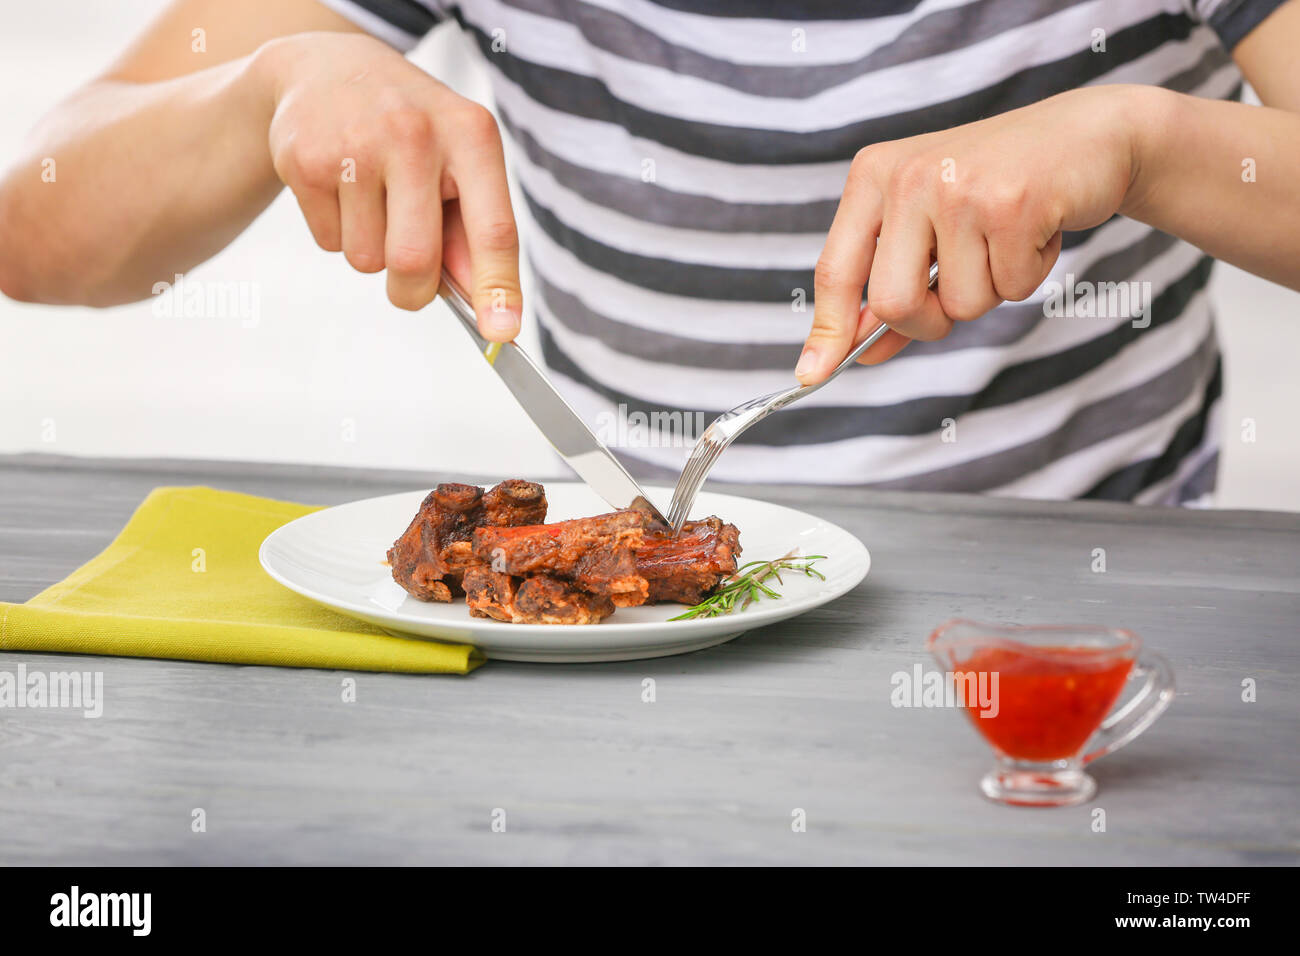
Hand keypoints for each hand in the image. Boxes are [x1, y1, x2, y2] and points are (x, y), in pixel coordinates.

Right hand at [257, 32, 520, 339]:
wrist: (327, 69)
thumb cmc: (412, 130)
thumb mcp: (459, 161)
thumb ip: (475, 233)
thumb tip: (491, 312)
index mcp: (470, 135)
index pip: (492, 228)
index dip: (498, 287)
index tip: (502, 333)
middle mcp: (414, 135)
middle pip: (414, 261)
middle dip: (413, 289)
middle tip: (412, 279)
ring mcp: (353, 145)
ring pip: (367, 261)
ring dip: (373, 253)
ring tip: (374, 198)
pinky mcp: (303, 160)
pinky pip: (329, 243)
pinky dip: (339, 232)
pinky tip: (343, 187)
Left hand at [795, 85, 1146, 383]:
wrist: (1087, 135)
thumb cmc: (999, 187)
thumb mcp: (930, 226)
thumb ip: (893, 286)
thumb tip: (854, 353)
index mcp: (873, 176)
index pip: (836, 269)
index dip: (828, 329)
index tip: (813, 372)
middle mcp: (907, 177)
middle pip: (892, 303)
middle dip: (928, 322)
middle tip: (957, 292)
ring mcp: (958, 188)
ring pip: (960, 304)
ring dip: (992, 289)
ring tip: (1007, 238)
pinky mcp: (1012, 202)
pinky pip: (1012, 287)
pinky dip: (1030, 272)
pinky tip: (1036, 229)